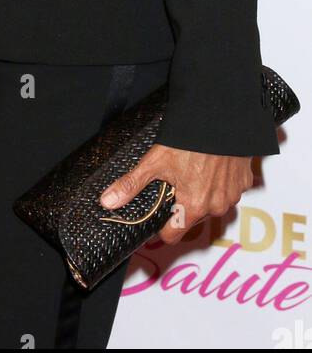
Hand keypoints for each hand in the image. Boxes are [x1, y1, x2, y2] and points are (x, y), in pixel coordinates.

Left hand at [99, 143, 254, 244]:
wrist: (221, 119)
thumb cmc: (190, 140)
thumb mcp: (155, 161)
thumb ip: (132, 184)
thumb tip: (108, 202)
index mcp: (194, 206)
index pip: (173, 234)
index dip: (161, 226)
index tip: (156, 215)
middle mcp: (216, 207)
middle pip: (192, 217)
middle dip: (182, 204)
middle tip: (174, 181)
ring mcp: (232, 195)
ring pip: (211, 204)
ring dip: (203, 194)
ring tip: (193, 171)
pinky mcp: (244, 182)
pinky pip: (228, 190)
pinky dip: (220, 183)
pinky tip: (211, 166)